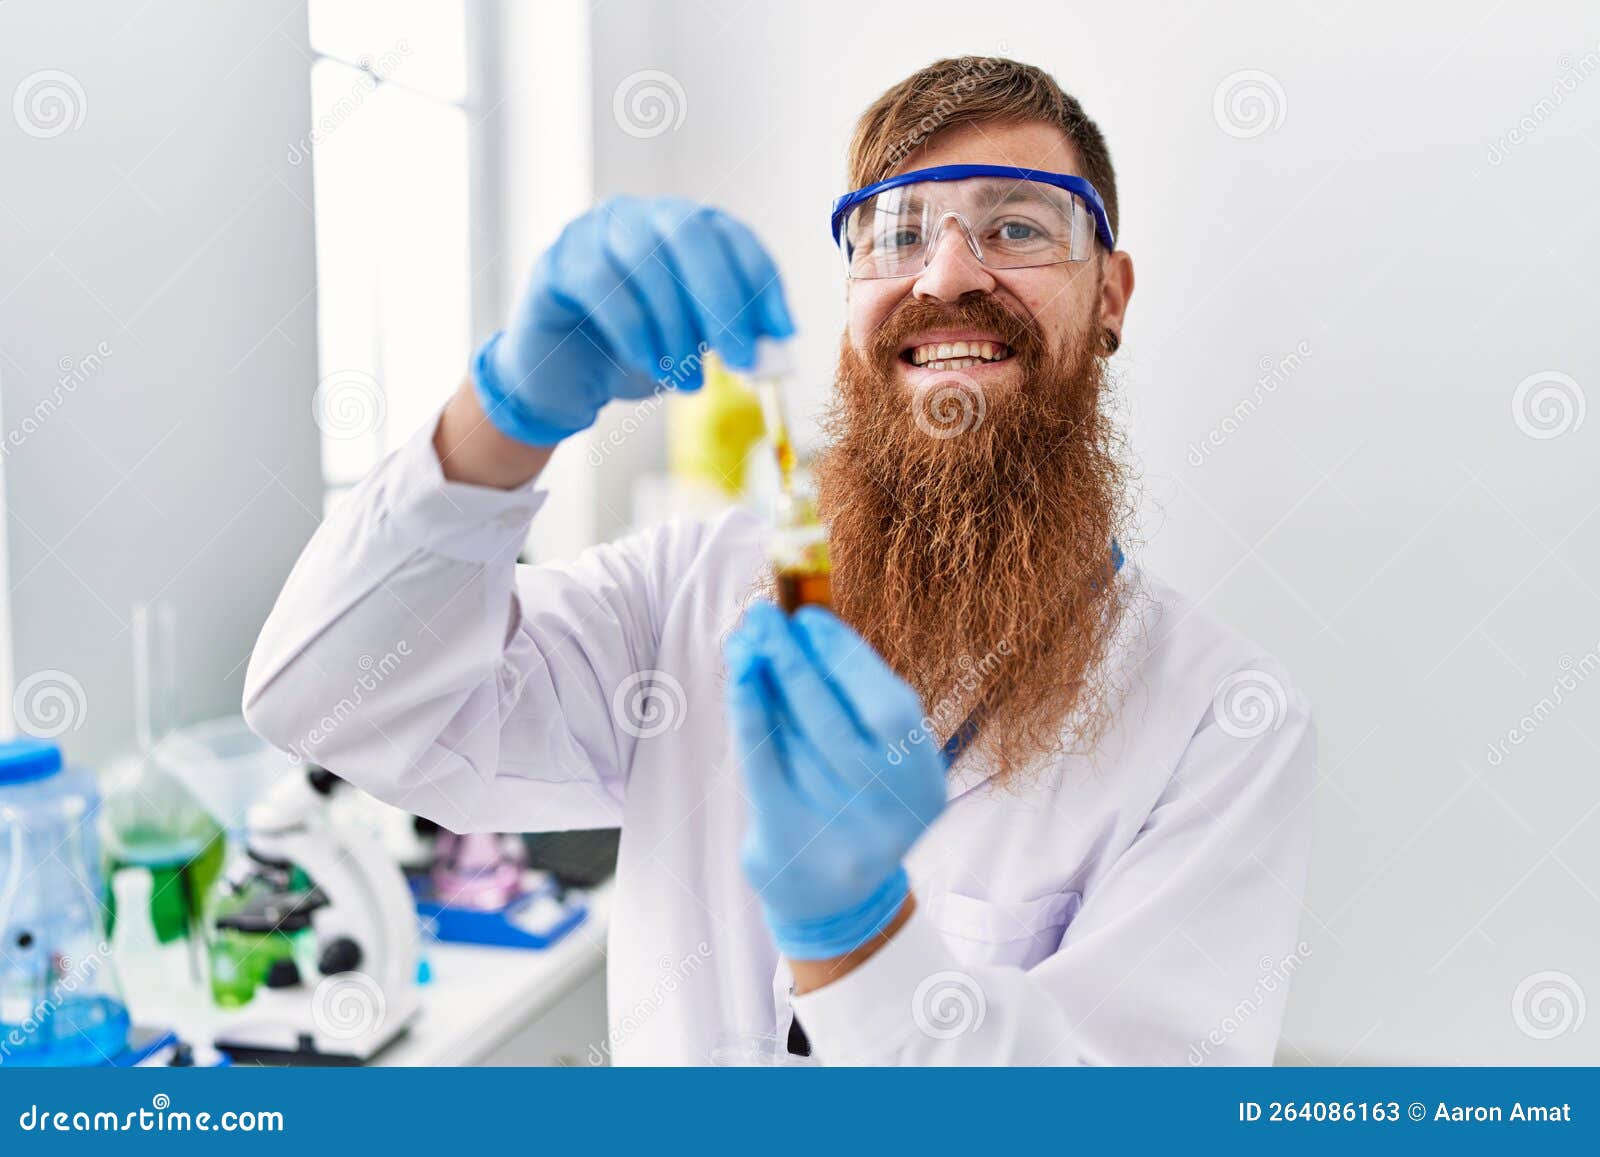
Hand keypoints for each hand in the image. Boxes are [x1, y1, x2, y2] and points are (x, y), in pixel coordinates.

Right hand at [473, 196, 793, 445]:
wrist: (561, 381)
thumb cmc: (634, 354)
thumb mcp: (693, 343)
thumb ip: (730, 333)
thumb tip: (775, 342)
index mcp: (679, 224)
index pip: (731, 235)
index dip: (762, 282)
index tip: (784, 333)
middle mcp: (637, 214)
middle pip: (689, 235)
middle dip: (724, 301)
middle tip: (742, 360)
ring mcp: (591, 231)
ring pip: (646, 260)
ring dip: (677, 328)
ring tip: (690, 382)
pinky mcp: (557, 264)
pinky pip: (603, 288)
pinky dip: (636, 333)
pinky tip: (650, 367)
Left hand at [724, 602, 946, 959]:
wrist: (830, 902)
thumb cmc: (847, 803)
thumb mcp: (867, 758)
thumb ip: (845, 699)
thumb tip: (801, 623)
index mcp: (924, 785)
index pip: (891, 710)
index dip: (850, 660)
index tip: (811, 618)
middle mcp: (892, 817)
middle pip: (837, 725)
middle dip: (797, 662)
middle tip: (765, 618)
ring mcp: (841, 840)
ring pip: (796, 742)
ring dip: (767, 680)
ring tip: (747, 641)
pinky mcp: (789, 849)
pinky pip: (762, 769)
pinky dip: (748, 715)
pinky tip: (739, 678)